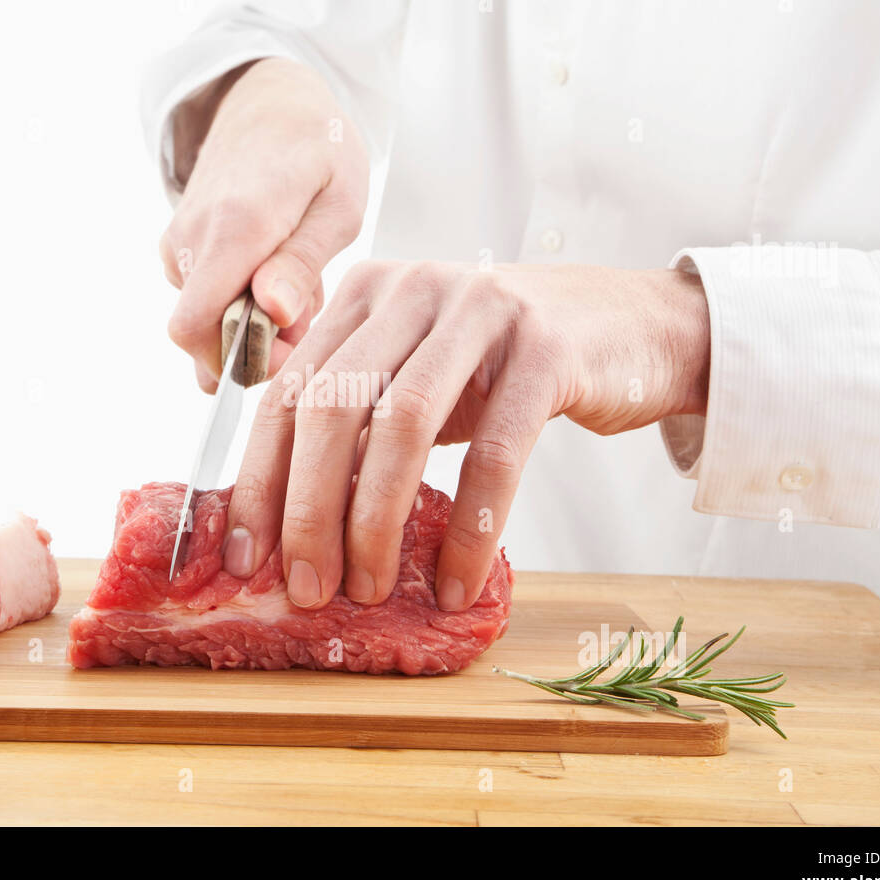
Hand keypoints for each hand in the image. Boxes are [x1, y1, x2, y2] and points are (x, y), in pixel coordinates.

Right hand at [159, 57, 369, 390]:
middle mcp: (193, 238)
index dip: (238, 362)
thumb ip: (303, 263)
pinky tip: (278, 273)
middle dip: (256, 348)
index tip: (290, 349)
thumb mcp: (338, 204)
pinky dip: (241, 302)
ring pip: (207, 321)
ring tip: (299, 281)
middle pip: (202, 338)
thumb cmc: (318, 148)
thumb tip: (271, 314)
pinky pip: (204, 299)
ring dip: (255, 323)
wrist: (269, 99)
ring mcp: (179, 244)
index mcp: (235, 228)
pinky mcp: (179, 248)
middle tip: (308, 315)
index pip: (194, 329)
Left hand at [221, 261, 710, 610]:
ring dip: (375, 521)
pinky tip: (455, 580)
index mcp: (365, 294)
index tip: (244, 558)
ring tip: (371, 589)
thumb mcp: (421, 376)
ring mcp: (480, 310)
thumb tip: (291, 522)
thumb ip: (360, 420)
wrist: (634, 329)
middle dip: (307, 509)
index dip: (258, 480)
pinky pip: (494, 452)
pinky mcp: (547, 348)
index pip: (287, 392)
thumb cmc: (509, 367)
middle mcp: (413, 289)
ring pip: (401, 425)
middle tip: (308, 587)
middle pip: (330, 406)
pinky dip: (469, 528)